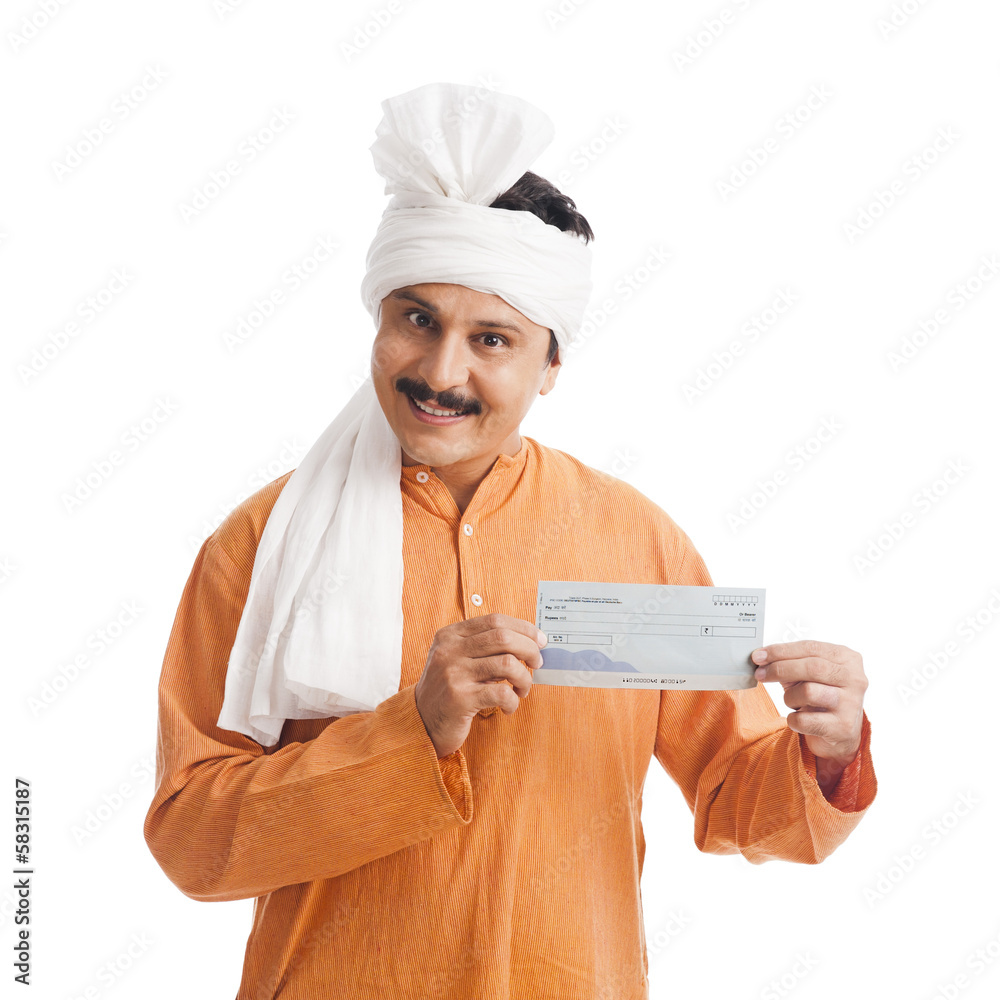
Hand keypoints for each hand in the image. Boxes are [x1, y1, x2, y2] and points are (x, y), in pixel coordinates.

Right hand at [414, 613, 546, 757]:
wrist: (421, 722)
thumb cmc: (449, 690)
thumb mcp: (458, 659)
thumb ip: (484, 647)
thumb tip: (529, 641)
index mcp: (450, 635)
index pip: (495, 620)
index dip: (523, 628)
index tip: (540, 640)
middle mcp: (449, 650)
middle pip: (503, 637)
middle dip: (529, 649)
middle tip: (537, 663)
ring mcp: (453, 673)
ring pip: (508, 664)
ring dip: (525, 678)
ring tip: (522, 689)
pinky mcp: (460, 699)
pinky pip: (502, 693)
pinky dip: (513, 701)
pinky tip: (509, 707)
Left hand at [751, 640, 867, 768]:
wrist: (839, 733)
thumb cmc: (821, 696)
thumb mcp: (808, 674)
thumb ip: (789, 662)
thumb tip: (761, 657)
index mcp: (847, 658)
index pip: (811, 647)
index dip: (781, 650)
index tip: (758, 655)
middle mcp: (855, 679)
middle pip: (811, 667)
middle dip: (780, 669)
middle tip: (760, 674)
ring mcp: (851, 704)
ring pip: (808, 691)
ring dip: (790, 697)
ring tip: (792, 701)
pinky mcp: (842, 727)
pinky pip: (805, 720)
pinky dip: (793, 719)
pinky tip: (798, 718)